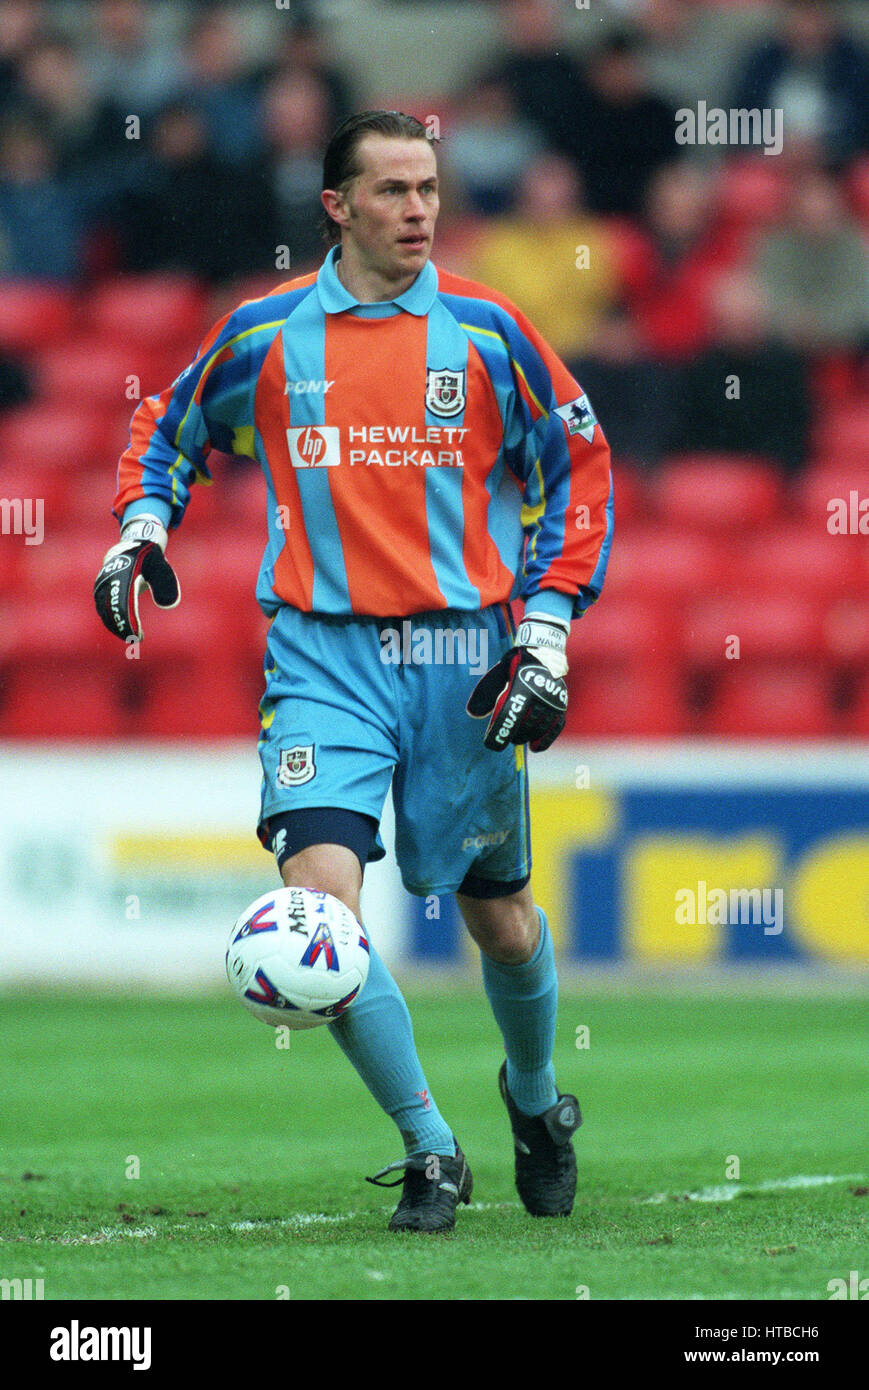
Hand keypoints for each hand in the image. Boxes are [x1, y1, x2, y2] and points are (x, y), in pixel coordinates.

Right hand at [93, 513, 179, 640]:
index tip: (137, 635)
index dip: (129, 621)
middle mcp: (109, 580)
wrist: (128, 547)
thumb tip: (168, 606)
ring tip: (130, 638)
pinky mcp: (99, 591)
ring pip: (105, 611)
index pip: (125, 603)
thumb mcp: (161, 567)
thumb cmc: (148, 559)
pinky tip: (123, 630)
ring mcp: (101, 585)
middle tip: (134, 640)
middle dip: (122, 627)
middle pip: (112, 610)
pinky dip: (111, 620)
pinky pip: (103, 609)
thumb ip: (166, 584)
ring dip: (116, 626)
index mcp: (125, 573)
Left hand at [467, 613, 568, 751]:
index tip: (491, 743)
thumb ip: (485, 693)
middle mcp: (538, 695)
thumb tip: (473, 714)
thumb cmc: (516, 663)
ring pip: (538, 729)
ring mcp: (552, 700)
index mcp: (520, 687)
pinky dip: (545, 739)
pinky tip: (536, 747)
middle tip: (506, 735)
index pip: (508, 717)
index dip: (498, 734)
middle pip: (523, 726)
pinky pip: (555, 727)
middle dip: (512, 735)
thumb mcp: (498, 673)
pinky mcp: (561, 704)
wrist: (544, 649)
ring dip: (526, 737)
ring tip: (519, 737)